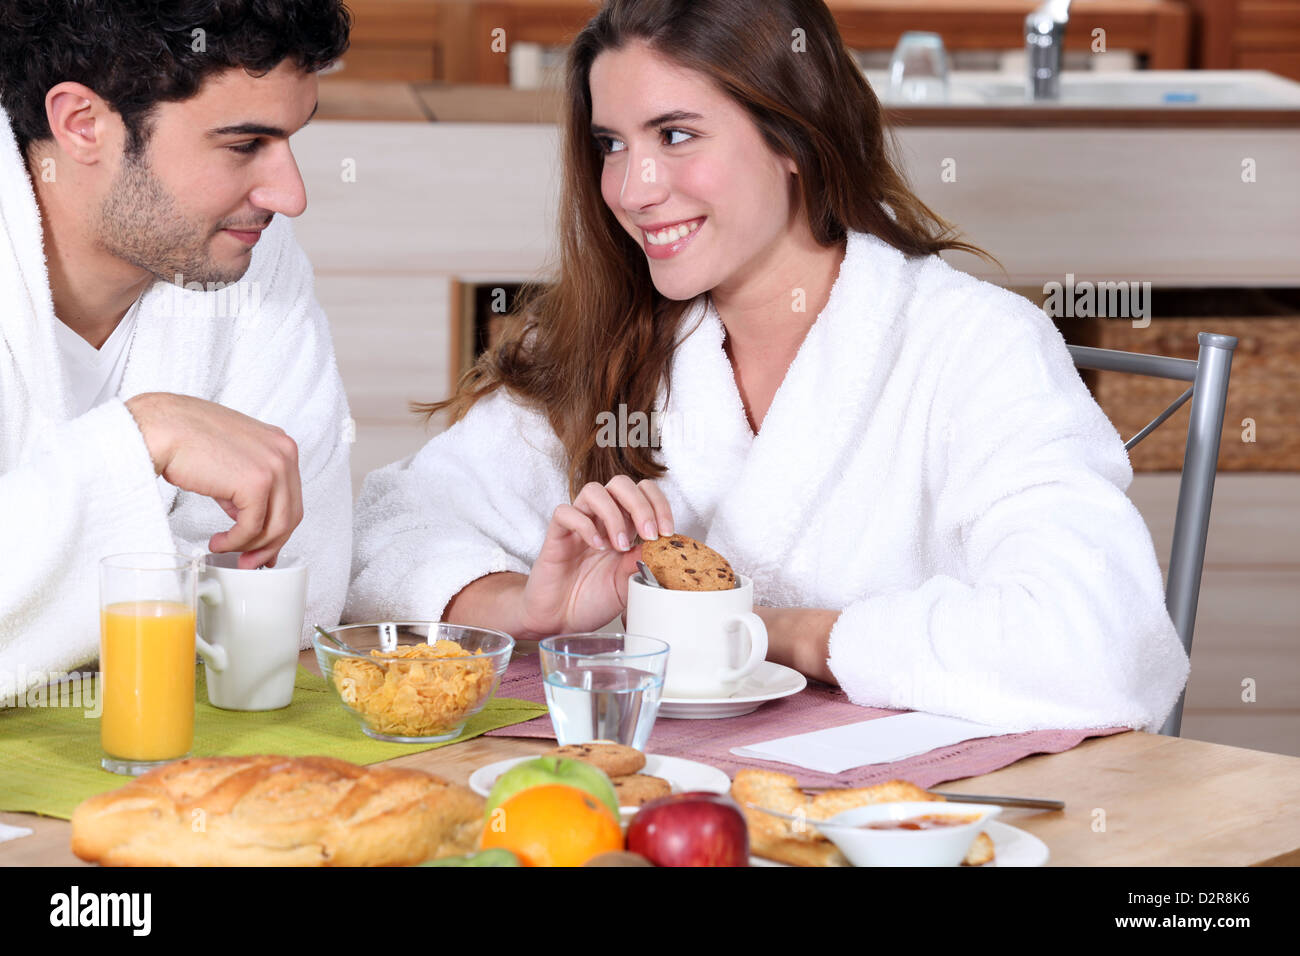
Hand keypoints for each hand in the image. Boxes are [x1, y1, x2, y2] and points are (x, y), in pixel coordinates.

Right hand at [125, 392, 303, 568]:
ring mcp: (274, 467)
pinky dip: (235, 542)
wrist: (161, 428)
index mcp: (281, 445)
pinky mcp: (256, 483)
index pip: (291, 497)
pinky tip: (218, 542)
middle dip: (269, 545)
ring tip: (227, 549)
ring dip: (251, 547)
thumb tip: (253, 522)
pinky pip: (253, 527)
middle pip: (290, 515)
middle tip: (249, 560)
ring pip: (277, 526)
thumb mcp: (231, 461)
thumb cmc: (187, 439)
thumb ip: (248, 487)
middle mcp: (284, 453)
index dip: (278, 529)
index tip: (264, 547)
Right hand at [516, 476, 675, 638]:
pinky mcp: (557, 534)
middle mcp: (601, 519)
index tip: (666, 532)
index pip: (644, 493)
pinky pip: (565, 512)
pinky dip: (584, 525)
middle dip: (640, 505)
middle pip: (621, 484)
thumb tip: (662, 545)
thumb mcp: (629, 583)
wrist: (562, 621)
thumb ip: (643, 562)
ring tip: (619, 546)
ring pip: (593, 490)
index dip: (659, 505)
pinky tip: (596, 546)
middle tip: (648, 535)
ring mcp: (579, 524)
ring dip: (613, 515)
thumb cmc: (593, 600)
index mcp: (624, 525)